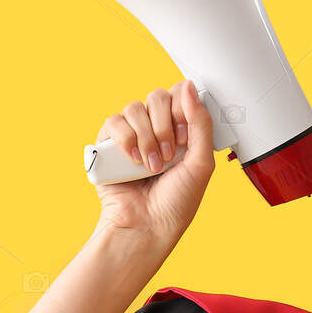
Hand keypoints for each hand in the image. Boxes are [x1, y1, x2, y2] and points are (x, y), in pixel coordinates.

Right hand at [93, 79, 215, 255]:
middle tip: (169, 155)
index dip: (182, 109)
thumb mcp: (202, 164)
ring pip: (134, 108)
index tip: (185, 137)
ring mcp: (132, 136)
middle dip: (165, 126)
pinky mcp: (108, 145)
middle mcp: (156, 130)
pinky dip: (125, 140)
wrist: (147, 227)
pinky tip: (133, 162)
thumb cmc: (176, 203)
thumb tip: (189, 86)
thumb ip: (201, 123)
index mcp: (180, 132)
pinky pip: (113, 122)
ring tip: (152, 166)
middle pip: (157, 96)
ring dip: (147, 138)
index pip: (179, 95)